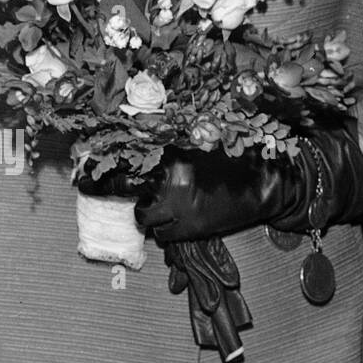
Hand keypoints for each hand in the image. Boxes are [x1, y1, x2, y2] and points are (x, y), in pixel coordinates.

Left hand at [80, 123, 362, 243]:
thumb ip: (172, 132)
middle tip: (116, 187)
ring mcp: (179, 207)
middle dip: (118, 188)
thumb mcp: (206, 132)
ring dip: (144, 210)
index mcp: (175, 151)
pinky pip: (160, 234)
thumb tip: (134, 128)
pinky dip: (161, 228)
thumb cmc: (241, 153)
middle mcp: (171, 179)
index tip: (90, 170)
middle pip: (126, 189)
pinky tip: (170, 217)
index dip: (107, 165)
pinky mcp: (190, 229)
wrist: (272, 183)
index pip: (127, 158)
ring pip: (142, 215)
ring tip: (153, 202)